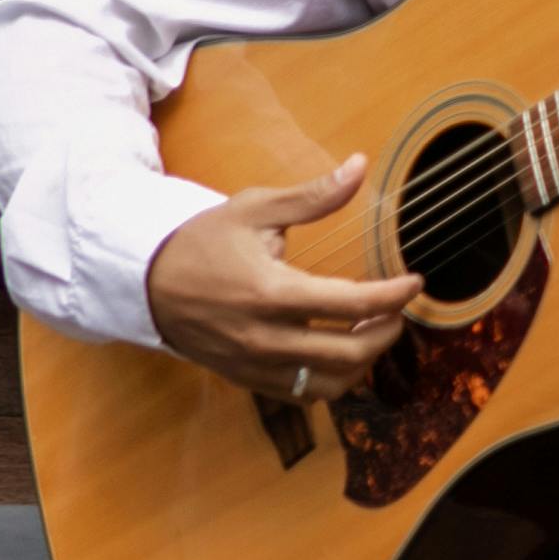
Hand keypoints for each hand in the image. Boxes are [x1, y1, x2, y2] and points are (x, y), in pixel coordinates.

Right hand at [142, 153, 417, 401]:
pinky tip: (341, 351)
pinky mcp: (245, 378)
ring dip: (362, 362)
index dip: (395, 296)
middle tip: (396, 309)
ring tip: (372, 331)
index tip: (415, 282)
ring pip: (328, 384)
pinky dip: (332, 379)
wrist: (143, 282)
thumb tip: (359, 165)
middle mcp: (263, 337)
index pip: (351, 304)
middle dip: (386, 332)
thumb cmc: (202, 240)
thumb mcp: (253, 208)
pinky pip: (301, 394)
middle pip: (348, 354)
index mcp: (269, 292)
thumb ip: (312, 196)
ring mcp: (253, 364)